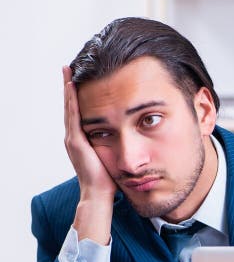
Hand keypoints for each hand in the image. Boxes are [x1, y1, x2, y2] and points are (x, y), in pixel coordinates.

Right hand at [62, 66, 114, 243]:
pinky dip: (72, 99)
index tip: (85, 78)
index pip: (82, 112)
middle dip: (72, 86)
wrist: (100, 195)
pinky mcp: (76, 140)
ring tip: (69, 69)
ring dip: (69, 87)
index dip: (82, 95)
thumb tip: (136, 137)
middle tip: (72, 66)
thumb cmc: (111, 180)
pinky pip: (74, 115)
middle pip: (73, 105)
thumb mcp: (116, 156)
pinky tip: (72, 84)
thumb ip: (121, 144)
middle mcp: (76, 137)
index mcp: (85, 140)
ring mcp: (74, 138)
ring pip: (70, 106)